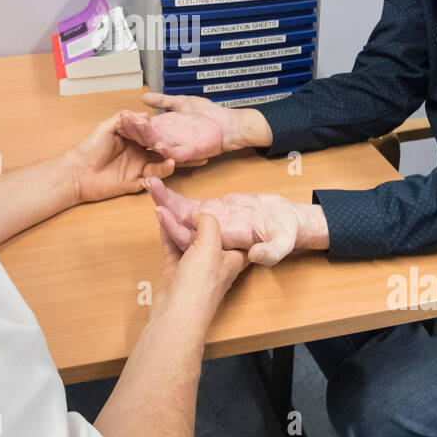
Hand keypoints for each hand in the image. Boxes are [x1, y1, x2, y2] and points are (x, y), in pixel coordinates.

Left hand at [66, 115, 175, 203]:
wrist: (77, 173)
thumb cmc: (89, 148)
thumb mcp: (106, 128)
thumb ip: (123, 119)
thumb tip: (144, 115)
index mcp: (133, 139)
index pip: (150, 133)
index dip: (157, 129)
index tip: (166, 125)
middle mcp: (138, 153)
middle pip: (157, 149)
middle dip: (166, 145)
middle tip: (174, 142)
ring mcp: (138, 168)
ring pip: (158, 165)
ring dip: (167, 161)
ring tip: (173, 158)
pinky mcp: (136, 183)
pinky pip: (152, 180)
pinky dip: (160, 176)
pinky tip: (166, 169)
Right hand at [116, 91, 268, 163]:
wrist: (230, 125)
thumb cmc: (208, 114)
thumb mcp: (181, 103)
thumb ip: (163, 101)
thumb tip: (144, 97)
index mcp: (164, 129)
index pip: (143, 126)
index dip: (132, 123)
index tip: (119, 117)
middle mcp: (167, 139)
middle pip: (146, 136)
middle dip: (133, 130)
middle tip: (119, 124)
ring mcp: (177, 148)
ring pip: (156, 145)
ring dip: (145, 140)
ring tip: (132, 133)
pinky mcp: (189, 153)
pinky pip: (174, 155)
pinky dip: (165, 152)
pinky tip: (156, 145)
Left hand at [144, 176, 326, 264]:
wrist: (288, 224)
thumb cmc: (285, 233)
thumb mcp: (281, 244)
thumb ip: (270, 251)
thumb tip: (256, 254)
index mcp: (224, 250)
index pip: (193, 243)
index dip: (175, 230)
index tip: (162, 211)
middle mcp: (213, 244)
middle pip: (180, 228)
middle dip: (164, 209)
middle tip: (149, 187)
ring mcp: (210, 231)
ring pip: (180, 219)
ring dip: (165, 201)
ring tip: (150, 182)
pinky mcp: (211, 216)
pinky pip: (187, 211)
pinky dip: (174, 201)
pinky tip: (161, 191)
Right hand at [154, 213, 248, 315]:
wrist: (175, 314)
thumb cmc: (199, 286)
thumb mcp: (210, 246)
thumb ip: (209, 224)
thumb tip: (200, 215)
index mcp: (232, 259)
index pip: (236, 235)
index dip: (230, 220)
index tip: (222, 203)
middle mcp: (215, 263)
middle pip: (208, 234)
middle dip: (199, 217)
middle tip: (190, 200)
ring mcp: (194, 267)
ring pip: (187, 239)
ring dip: (179, 223)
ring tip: (169, 204)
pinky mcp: (176, 271)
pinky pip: (172, 247)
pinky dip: (167, 233)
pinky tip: (163, 219)